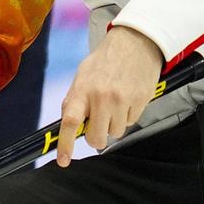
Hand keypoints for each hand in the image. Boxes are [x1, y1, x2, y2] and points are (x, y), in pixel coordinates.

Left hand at [55, 26, 165, 164]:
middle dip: (96, 137)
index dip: (65, 145)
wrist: (135, 42)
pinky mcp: (141, 101)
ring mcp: (122, 100)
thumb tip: (68, 124)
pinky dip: (127, 116)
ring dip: (113, 124)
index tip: (63, 161)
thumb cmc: (106, 60)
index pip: (70, 122)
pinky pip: (131, 122)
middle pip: (96, 138)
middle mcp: (102, 97)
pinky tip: (127, 99)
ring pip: (115, 133)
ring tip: (114, 103)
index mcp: (83, 90)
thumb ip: (74, 99)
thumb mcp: (83, 75)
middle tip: (97, 124)